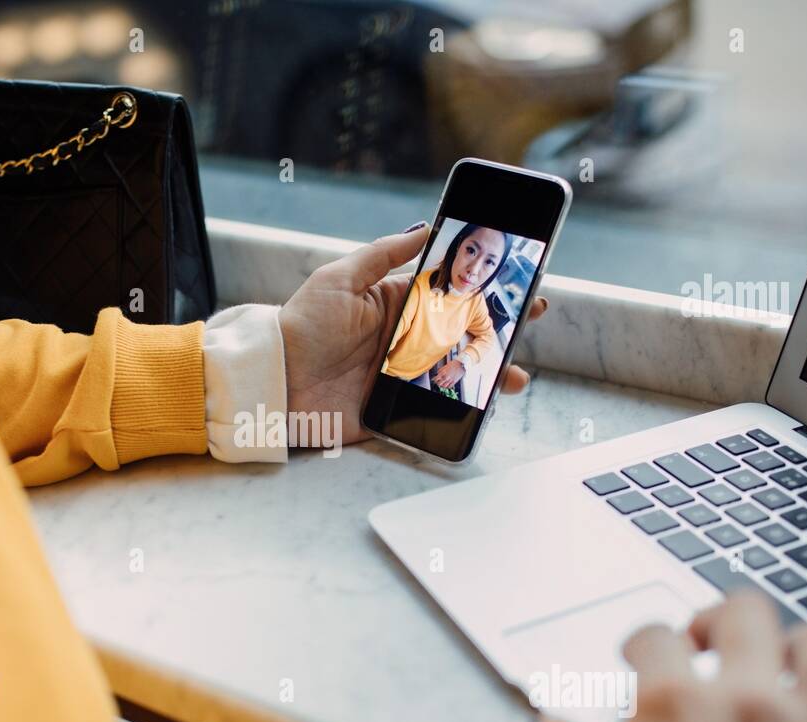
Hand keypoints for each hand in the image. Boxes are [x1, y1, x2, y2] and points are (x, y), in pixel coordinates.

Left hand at [278, 224, 548, 444]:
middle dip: (502, 326)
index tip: (519, 276)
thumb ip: (383, 254)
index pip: (450, 291)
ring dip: (491, 371)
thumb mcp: (340, 278)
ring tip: (513, 374)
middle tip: (531, 316)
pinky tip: (485, 403)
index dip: (485, 286)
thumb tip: (424, 228)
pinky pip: (437, 407)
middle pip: (464, 331)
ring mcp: (404, 374)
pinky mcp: (397, 407)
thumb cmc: (301, 326)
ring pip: (459, 371)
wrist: (275, 380)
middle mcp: (406, 338)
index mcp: (397, 303)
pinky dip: (464, 407)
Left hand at [431, 359, 465, 388]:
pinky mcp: (455, 381)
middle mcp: (446, 377)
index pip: (436, 379)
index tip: (434, 380)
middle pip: (439, 383)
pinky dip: (447, 387)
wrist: (461, 363)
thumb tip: (438, 373)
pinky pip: (449, 386)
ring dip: (442, 386)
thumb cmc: (454, 363)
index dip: (434, 380)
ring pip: (444, 386)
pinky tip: (447, 385)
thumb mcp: (445, 366)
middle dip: (438, 383)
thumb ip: (441, 370)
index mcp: (443, 372)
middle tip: (438, 382)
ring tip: (442, 384)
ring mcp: (450, 379)